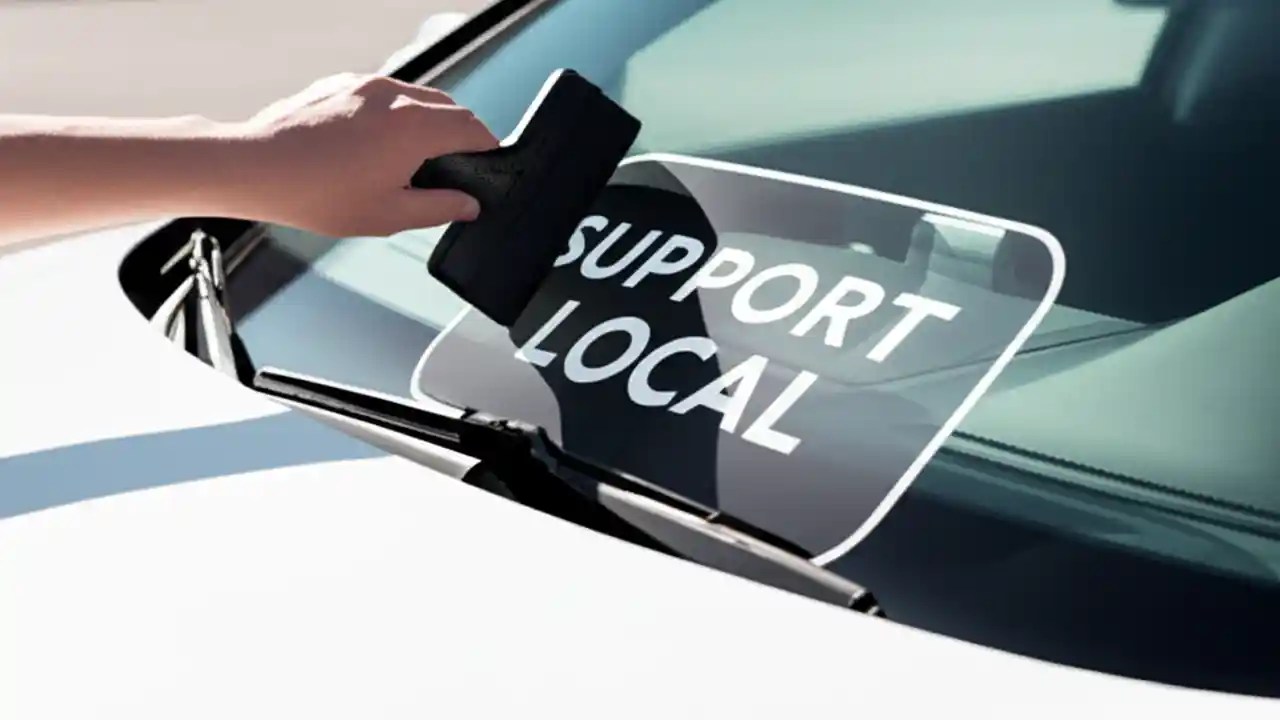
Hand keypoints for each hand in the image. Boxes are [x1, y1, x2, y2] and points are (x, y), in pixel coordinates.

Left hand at [232, 73, 499, 236]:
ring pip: (416, 97)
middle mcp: (395, 96)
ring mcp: (367, 85)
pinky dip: (394, 114)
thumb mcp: (389, 214)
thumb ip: (439, 208)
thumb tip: (467, 205)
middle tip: (453, 166)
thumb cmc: (316, 193)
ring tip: (411, 158)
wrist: (257, 167)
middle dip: (459, 134)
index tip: (488, 162)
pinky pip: (384, 94)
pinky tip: (374, 146)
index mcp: (415, 128)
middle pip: (449, 108)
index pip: (473, 129)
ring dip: (426, 122)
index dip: (487, 148)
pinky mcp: (342, 83)